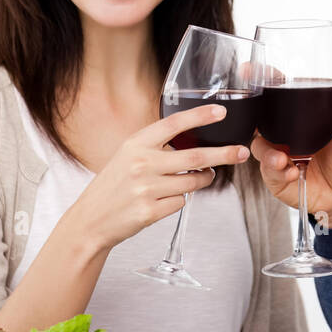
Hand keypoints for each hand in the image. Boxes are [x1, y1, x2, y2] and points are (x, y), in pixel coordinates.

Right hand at [69, 103, 249, 251]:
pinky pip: (181, 202)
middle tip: (241, 152)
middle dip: (224, 154)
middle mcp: (142, 163)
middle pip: (196, 156)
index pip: (173, 124)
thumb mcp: (127, 155)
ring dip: (203, 180)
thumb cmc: (113, 185)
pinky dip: (180, 200)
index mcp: (136, 144)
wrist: (91, 219)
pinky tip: (165, 199)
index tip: (221, 112)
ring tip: (201, 177)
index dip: (200, 116)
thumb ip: (155, 146)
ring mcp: (146, 188)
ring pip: (193, 182)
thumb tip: (194, 139)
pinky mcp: (150, 211)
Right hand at [250, 99, 331, 228]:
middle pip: (264, 128)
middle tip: (278, 139)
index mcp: (303, 127)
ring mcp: (281, 160)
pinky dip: (278, 173)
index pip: (282, 111)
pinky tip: (292, 174)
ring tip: (281, 160)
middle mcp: (289, 141)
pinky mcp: (278, 180)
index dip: (271, 106)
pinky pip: (270, 174)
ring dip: (268, 155)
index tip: (272, 104)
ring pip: (261, 150)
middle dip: (263, 131)